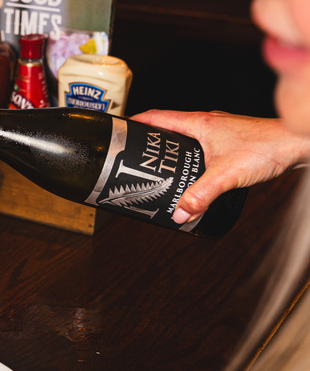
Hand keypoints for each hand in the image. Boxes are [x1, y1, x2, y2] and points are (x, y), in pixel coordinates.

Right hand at [128, 110, 309, 222]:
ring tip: (162, 169)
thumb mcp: (227, 175)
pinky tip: (195, 174)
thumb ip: (200, 195)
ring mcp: (220, 131)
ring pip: (187, 138)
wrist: (299, 143)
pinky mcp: (232, 140)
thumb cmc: (269, 147)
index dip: (135, 122)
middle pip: (169, 128)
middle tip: (137, 157)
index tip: (120, 130)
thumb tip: (180, 211)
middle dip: (151, 142)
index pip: (157, 116)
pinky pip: (202, 146)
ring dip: (172, 151)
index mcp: (199, 123)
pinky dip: (191, 157)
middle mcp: (208, 123)